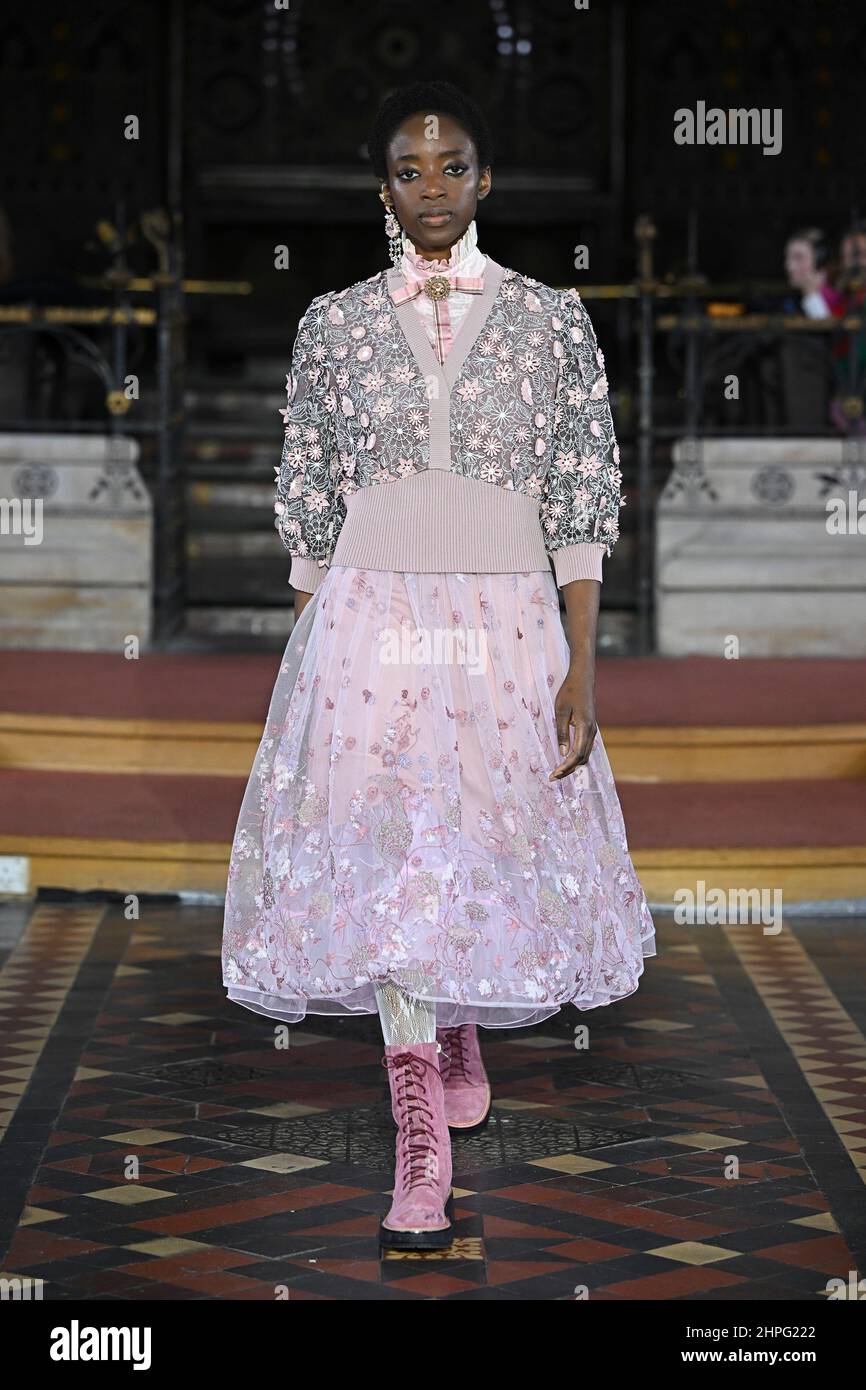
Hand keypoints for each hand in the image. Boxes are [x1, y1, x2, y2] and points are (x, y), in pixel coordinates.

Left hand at [549, 658, 596, 780]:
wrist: (583, 678)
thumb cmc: (570, 692)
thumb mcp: (561, 711)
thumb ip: (562, 733)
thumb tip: (563, 753)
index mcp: (585, 727)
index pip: (576, 755)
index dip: (565, 767)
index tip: (553, 774)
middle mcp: (592, 732)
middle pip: (582, 759)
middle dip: (568, 770)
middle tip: (553, 777)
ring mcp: (593, 730)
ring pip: (585, 755)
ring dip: (572, 765)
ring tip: (558, 771)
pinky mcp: (590, 728)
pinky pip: (585, 748)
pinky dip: (576, 757)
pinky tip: (565, 759)